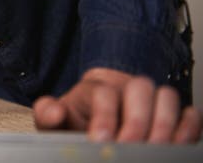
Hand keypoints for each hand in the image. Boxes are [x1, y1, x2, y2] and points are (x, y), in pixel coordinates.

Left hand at [33, 67, 200, 143]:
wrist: (96, 122)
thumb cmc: (76, 123)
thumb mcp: (56, 120)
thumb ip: (48, 115)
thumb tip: (56, 112)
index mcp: (96, 89)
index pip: (105, 92)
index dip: (105, 116)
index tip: (100, 140)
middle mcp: (127, 90)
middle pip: (141, 87)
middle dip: (136, 120)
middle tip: (129, 147)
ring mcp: (153, 102)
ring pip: (168, 96)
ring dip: (164, 125)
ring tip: (154, 149)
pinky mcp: (174, 119)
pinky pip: (191, 115)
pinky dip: (188, 128)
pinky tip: (175, 146)